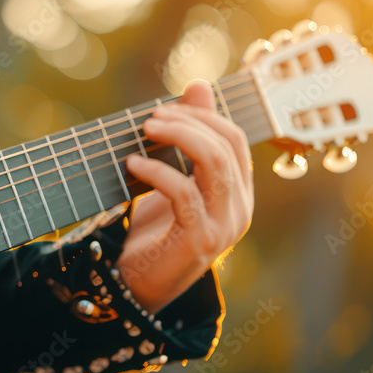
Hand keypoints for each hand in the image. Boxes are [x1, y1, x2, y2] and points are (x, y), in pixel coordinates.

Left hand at [116, 79, 253, 313]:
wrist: (136, 288)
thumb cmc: (155, 232)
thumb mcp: (172, 179)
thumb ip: (188, 138)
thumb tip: (198, 84)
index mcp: (238, 194)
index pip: (235, 139)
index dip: (203, 116)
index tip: (167, 107)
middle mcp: (240, 210)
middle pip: (226, 146)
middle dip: (187, 122)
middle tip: (150, 118)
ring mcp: (224, 227)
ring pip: (214, 163)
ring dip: (177, 138)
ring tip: (144, 131)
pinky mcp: (200, 241)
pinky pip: (185, 193)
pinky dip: (157, 171)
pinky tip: (133, 164)